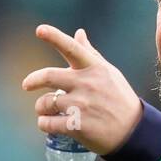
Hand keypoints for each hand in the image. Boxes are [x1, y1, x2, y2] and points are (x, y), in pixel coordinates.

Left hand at [21, 24, 142, 155]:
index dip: (54, 37)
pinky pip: (48, 124)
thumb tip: (79, 32)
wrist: (133, 131)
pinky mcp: (77, 126)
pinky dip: (44, 124)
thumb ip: (90, 53)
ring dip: (40, 108)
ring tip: (46, 111)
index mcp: (94, 68)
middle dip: (32, 80)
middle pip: (48, 76)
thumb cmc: (118, 98)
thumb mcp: (108, 73)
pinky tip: (48, 124)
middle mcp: (86, 84)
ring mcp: (81, 105)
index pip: (72, 48)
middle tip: (26, 85)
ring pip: (45, 103)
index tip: (39, 30)